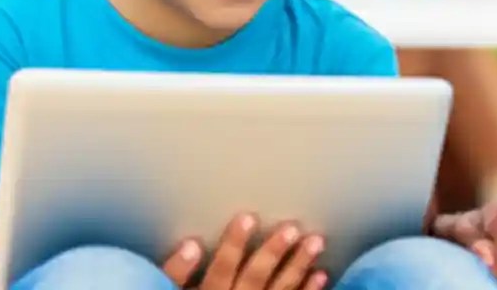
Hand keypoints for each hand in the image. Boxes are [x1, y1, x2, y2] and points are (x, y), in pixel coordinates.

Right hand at [161, 214, 327, 289]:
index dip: (233, 245)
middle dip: (273, 253)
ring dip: (298, 266)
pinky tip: (321, 274)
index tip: (248, 217)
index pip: (221, 270)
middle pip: (255, 279)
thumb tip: (191, 244)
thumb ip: (175, 274)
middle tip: (292, 227)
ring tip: (316, 242)